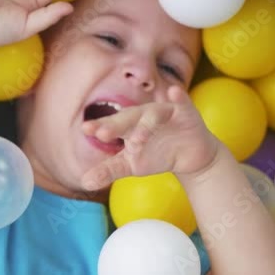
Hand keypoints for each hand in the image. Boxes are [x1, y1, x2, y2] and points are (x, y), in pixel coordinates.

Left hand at [80, 85, 224, 189]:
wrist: (190, 157)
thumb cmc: (155, 156)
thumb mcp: (130, 166)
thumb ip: (108, 171)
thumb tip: (84, 183)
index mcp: (127, 127)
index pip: (111, 125)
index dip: (99, 126)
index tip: (85, 129)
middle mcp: (143, 116)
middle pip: (128, 117)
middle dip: (116, 124)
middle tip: (102, 133)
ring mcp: (164, 112)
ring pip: (153, 114)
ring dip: (145, 124)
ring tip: (138, 139)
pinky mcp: (186, 113)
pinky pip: (182, 102)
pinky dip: (179, 96)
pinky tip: (173, 91)